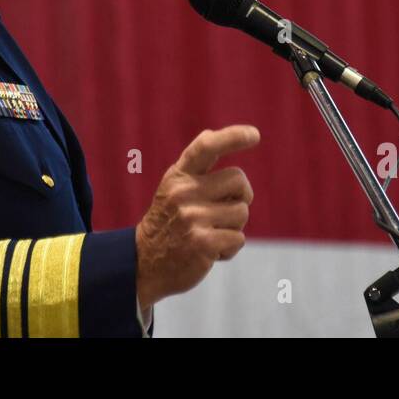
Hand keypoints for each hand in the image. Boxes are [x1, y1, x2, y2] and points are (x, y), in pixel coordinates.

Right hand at [134, 125, 259, 311]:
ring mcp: (192, 217)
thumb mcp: (173, 189)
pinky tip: (210, 252)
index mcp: (178, 176)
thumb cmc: (167, 222)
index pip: (206, 147)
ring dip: (233, 227)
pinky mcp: (202, 242)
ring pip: (242, 212)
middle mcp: (183, 192)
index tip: (255, 135)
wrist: (144, 263)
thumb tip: (210, 134)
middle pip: (239, 180)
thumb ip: (193, 167)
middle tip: (223, 211)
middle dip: (241, 196)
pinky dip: (229, 248)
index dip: (232, 137)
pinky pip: (238, 238)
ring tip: (210, 234)